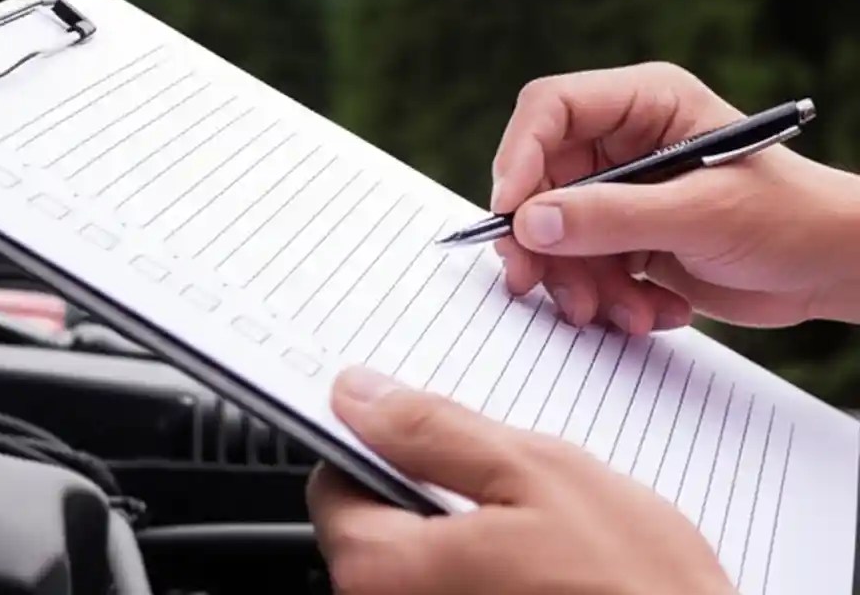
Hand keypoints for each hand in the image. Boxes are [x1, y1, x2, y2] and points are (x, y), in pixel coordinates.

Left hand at [307, 367, 735, 594]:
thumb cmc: (637, 588)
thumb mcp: (535, 474)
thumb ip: (432, 432)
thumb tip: (358, 395)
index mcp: (383, 570)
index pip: (333, 485)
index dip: (379, 448)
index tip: (425, 435)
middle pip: (374, 525)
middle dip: (429, 492)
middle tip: (507, 485)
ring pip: (420, 560)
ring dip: (464, 532)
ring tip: (538, 532)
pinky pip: (455, 588)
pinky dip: (486, 569)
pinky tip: (545, 569)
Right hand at [491, 61, 859, 331]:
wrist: (830, 271)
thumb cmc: (790, 219)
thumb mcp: (700, 215)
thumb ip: (611, 218)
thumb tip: (530, 222)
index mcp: (644, 104)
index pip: (550, 110)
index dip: (520, 157)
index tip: (511, 213)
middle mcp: (623, 143)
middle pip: (539, 180)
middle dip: (542, 240)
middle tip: (534, 283)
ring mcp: (620, 193)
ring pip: (553, 233)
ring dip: (577, 281)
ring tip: (619, 311)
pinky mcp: (623, 238)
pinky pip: (579, 266)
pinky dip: (604, 297)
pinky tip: (650, 310)